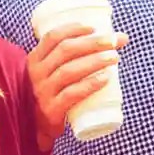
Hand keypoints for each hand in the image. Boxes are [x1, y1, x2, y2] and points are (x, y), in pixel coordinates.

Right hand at [27, 24, 127, 149]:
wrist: (38, 126)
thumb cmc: (54, 91)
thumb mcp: (55, 71)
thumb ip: (78, 55)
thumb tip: (118, 38)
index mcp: (35, 59)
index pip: (52, 37)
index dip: (73, 29)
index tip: (94, 27)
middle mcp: (36, 73)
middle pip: (65, 51)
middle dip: (91, 43)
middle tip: (111, 41)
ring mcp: (42, 92)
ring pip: (69, 71)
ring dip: (94, 61)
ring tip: (114, 58)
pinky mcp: (51, 110)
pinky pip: (71, 95)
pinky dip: (89, 85)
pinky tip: (105, 79)